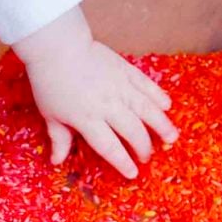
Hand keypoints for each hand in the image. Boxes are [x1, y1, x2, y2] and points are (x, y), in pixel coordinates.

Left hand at [14, 8, 177, 177]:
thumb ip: (59, 138)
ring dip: (162, 125)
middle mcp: (108, 106)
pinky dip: (158, 96)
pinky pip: (147, 86)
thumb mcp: (50, 114)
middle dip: (144, 147)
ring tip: (172, 137)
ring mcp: (120, 87)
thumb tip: (57, 161)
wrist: (58, 47)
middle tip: (148, 157)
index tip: (133, 174)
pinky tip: (166, 106)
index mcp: (88, 119)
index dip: (123, 162)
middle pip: (133, 131)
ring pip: (147, 110)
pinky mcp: (126, 71)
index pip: (109, 146)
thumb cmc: (50, 82)